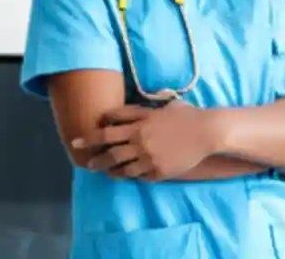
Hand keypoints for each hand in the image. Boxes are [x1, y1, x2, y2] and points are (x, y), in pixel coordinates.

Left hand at [73, 99, 219, 180]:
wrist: (207, 132)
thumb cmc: (186, 115)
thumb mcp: (161, 107)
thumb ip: (140, 110)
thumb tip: (121, 111)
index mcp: (138, 125)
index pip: (106, 132)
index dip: (89, 138)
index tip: (77, 142)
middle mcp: (140, 142)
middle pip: (110, 154)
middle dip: (96, 160)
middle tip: (88, 164)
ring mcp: (149, 159)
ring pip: (122, 169)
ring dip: (111, 172)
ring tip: (106, 173)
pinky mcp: (159, 172)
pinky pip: (140, 177)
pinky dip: (133, 177)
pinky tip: (129, 176)